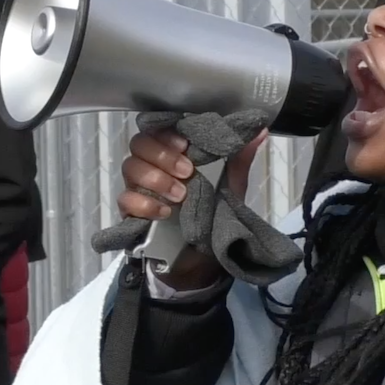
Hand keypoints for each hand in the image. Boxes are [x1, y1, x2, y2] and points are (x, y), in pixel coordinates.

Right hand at [117, 129, 266, 219]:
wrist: (203, 256)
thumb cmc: (215, 212)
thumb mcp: (231, 185)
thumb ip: (239, 158)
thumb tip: (259, 131)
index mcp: (173, 152)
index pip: (159, 128)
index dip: (167, 131)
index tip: (186, 143)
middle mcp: (151, 164)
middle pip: (139, 143)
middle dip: (163, 155)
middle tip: (188, 171)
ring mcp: (138, 187)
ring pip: (130, 167)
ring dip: (156, 178)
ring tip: (181, 195)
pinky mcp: (130, 212)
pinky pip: (125, 199)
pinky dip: (144, 203)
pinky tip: (164, 212)